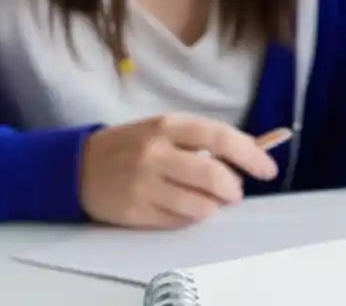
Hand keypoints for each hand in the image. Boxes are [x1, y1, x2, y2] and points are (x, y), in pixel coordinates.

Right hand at [79, 114, 278, 229]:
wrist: (77, 166)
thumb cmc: (134, 145)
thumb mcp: (167, 130)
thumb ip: (206, 140)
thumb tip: (257, 150)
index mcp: (168, 125)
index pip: (220, 137)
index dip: (250, 155)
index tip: (268, 170)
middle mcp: (156, 152)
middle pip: (213, 176)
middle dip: (234, 189)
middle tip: (236, 193)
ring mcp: (144, 184)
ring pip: (200, 206)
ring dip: (213, 206)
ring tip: (208, 200)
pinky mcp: (135, 211)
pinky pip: (179, 221)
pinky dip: (190, 216)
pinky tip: (182, 206)